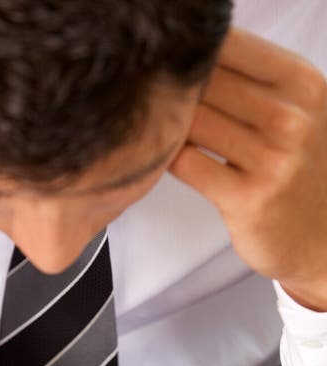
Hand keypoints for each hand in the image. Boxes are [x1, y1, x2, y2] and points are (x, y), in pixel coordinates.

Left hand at [170, 28, 326, 310]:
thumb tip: (187, 55)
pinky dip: (166, 156)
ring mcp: (274, 160)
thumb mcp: (292, 113)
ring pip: (196, 121)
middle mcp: (293, 118)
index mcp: (303, 85)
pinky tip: (157, 157)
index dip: (190, 53)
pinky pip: (189, 164)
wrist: (318, 239)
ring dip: (165, 122)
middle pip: (209, 82)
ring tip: (143, 125)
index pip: (234, 47)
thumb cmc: (294, 171)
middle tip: (138, 95)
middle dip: (171, 88)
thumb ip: (250, 81)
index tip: (163, 62)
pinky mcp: (248, 198)